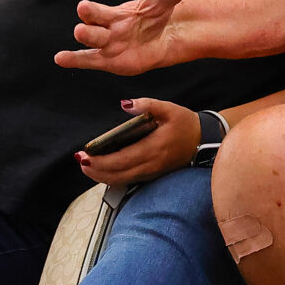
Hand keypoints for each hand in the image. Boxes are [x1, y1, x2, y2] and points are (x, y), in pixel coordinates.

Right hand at [54, 0, 199, 74]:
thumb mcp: (166, 1)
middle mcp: (107, 29)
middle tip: (81, 28)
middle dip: (87, 28)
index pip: (99, 11)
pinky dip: (73, 61)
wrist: (161, 35)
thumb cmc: (157, 15)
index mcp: (116, 14)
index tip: (83, 7)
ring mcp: (106, 46)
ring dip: (81, 44)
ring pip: (90, 45)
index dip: (91, 10)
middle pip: (92, 27)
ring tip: (68, 49)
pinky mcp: (109, 62)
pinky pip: (88, 61)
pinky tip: (60, 59)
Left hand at [75, 98, 200, 183]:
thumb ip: (147, 105)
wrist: (204, 141)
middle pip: (117, 175)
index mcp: (153, 148)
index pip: (121, 159)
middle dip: (95, 170)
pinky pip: (128, 180)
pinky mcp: (152, 175)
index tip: (84, 156)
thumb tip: (125, 104)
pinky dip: (113, 177)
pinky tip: (103, 170)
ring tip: (87, 166)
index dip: (100, 161)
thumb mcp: (169, 109)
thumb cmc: (185, 124)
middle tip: (80, 161)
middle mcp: (151, 165)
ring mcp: (152, 172)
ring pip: (121, 180)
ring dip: (101, 176)